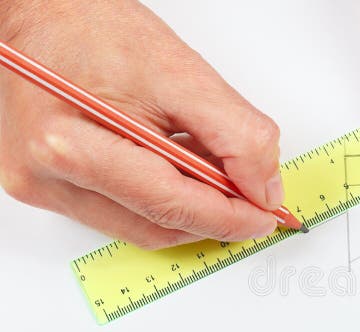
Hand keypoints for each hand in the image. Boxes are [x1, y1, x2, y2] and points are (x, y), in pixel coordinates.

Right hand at [0, 0, 284, 248]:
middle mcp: (49, 176)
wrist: (40, 14)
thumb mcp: (181, 72)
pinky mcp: (49, 188)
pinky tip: (180, 168)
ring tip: (213, 169)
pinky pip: (123, 215)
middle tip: (252, 196)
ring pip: (143, 228)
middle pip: (158, 225)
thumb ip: (234, 133)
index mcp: (73, 146)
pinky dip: (164, 200)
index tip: (266, 215)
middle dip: (215, 215)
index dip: (229, 217)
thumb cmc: (94, 29)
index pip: (171, 205)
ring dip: (191, 209)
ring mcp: (46, 187)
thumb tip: (262, 188)